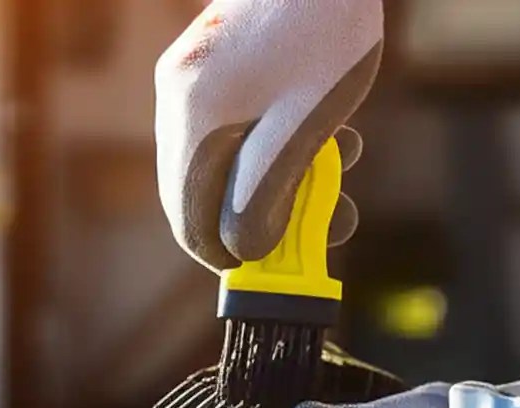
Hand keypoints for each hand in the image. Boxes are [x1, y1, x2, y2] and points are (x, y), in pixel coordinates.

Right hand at [155, 0, 382, 269]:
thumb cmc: (323, 27)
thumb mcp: (306, 123)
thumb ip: (270, 192)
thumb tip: (246, 250)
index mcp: (191, 119)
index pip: (189, 220)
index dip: (230, 255)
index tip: (276, 268)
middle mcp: (176, 100)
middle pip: (204, 192)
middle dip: (266, 214)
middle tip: (328, 216)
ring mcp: (190, 79)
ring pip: (225, 159)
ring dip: (283, 176)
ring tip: (343, 164)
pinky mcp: (211, 65)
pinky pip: (234, 127)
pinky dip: (276, 143)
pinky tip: (329, 132)